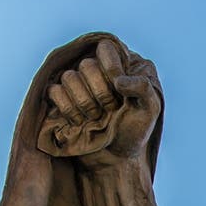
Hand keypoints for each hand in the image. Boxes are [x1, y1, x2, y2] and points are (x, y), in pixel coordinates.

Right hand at [39, 39, 160, 164]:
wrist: (117, 157)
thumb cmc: (135, 130)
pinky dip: (68, 108)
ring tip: (97, 118)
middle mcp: (97, 68)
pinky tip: (80, 122)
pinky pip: (54, 92)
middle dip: (100, 93)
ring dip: (85, 103)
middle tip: (111, 110)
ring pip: (68, 77)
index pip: (106, 47)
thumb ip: (143, 87)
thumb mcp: (150, 109)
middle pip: (86, 65)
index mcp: (119, 64)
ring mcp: (78, 82)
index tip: (120, 90)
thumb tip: (118, 80)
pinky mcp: (62, 98)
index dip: (110, 67)